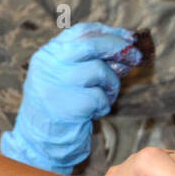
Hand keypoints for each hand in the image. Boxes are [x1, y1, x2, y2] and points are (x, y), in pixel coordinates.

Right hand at [0, 22, 135, 173]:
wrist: (39, 143)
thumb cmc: (58, 107)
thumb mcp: (62, 77)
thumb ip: (85, 59)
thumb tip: (124, 45)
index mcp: (47, 55)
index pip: (81, 32)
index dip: (109, 32)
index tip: (128, 38)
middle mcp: (49, 66)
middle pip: (92, 44)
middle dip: (118, 48)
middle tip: (135, 57)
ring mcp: (58, 85)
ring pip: (100, 71)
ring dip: (112, 84)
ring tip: (105, 96)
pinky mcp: (70, 106)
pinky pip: (101, 97)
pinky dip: (104, 105)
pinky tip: (95, 112)